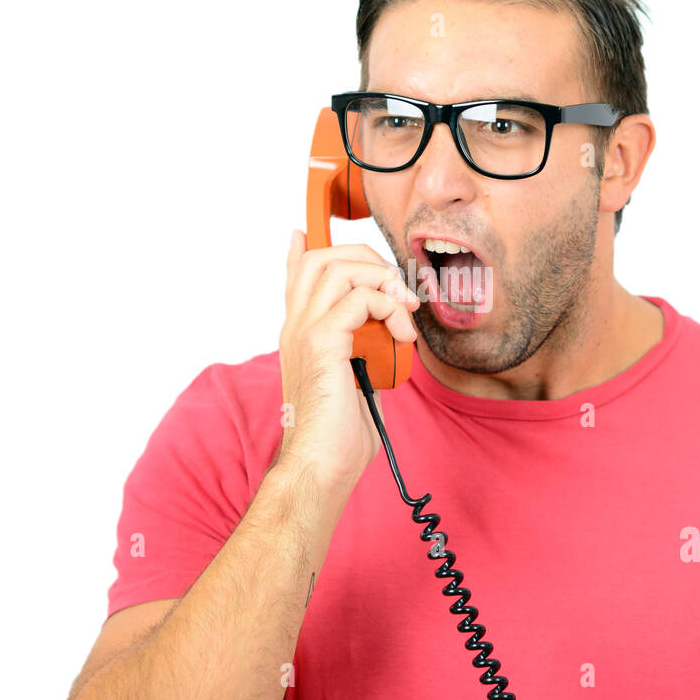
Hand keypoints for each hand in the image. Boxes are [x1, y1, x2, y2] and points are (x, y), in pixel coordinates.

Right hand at [276, 231, 418, 497]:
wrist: (322, 466)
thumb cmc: (340, 437)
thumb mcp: (357, 382)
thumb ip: (364, 352)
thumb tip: (390, 339)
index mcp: (300, 335)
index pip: (295, 278)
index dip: (301, 250)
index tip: (303, 234)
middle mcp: (296, 327)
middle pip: (321, 258)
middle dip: (367, 258)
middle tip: (398, 290)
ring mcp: (304, 332)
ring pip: (338, 267)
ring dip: (382, 279)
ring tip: (405, 310)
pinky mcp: (321, 343)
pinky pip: (360, 299)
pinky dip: (390, 309)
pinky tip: (403, 335)